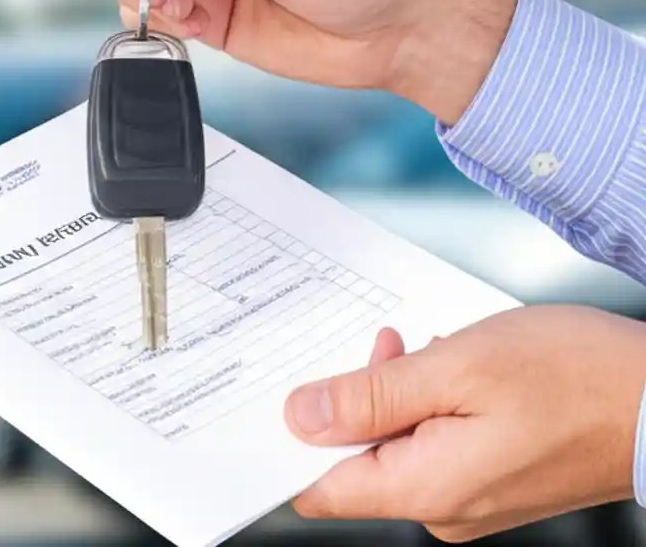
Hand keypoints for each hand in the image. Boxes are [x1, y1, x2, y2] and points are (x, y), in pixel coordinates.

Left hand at [283, 306, 645, 541]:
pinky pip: (432, 444)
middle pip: (353, 457)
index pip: (317, 488)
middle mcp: (441, 508)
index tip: (280, 397)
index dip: (288, 443)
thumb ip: (370, 397)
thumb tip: (300, 416)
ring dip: (400, 392)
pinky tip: (460, 372)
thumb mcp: (457, 369)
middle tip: (390, 349)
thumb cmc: (578, 379)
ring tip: (442, 355)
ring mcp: (467, 499)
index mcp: (423, 489)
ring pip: (394, 443)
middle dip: (358, 397)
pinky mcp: (489, 482)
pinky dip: (432, 404)